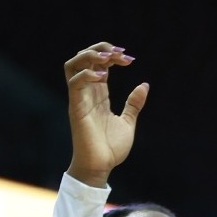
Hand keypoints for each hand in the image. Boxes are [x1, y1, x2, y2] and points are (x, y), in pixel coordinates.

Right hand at [65, 43, 148, 187]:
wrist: (101, 167)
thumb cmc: (111, 148)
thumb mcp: (128, 122)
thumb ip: (133, 104)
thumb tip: (144, 85)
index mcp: (99, 94)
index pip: (99, 64)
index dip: (112, 55)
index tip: (129, 58)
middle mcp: (87, 93)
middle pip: (83, 58)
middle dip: (100, 49)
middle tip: (120, 53)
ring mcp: (80, 99)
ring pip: (73, 65)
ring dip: (89, 56)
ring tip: (109, 59)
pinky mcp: (76, 108)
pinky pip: (74, 83)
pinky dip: (87, 74)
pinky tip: (103, 75)